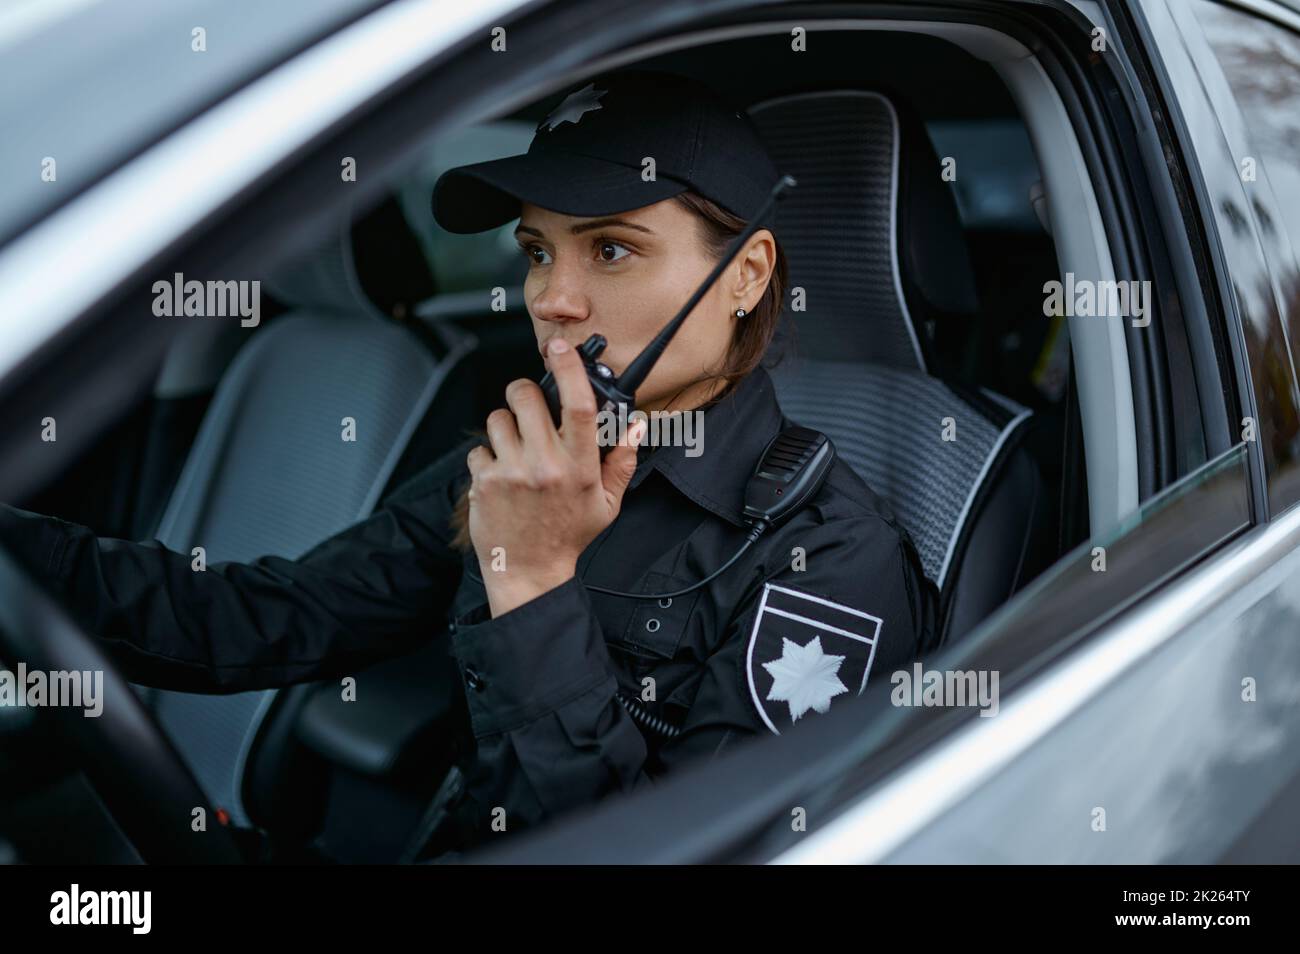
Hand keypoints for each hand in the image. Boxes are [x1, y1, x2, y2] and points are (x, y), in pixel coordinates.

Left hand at [465, 339, 646, 617]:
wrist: (529, 572)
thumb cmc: (569, 535)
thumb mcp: (608, 503)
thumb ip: (623, 460)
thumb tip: (636, 424)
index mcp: (580, 467)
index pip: (578, 405)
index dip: (569, 368)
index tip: (559, 348)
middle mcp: (546, 466)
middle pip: (526, 397)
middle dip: (525, 392)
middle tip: (530, 408)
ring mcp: (512, 473)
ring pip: (498, 418)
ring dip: (506, 426)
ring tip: (517, 449)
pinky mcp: (484, 483)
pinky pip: (478, 448)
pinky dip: (487, 457)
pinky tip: (501, 475)